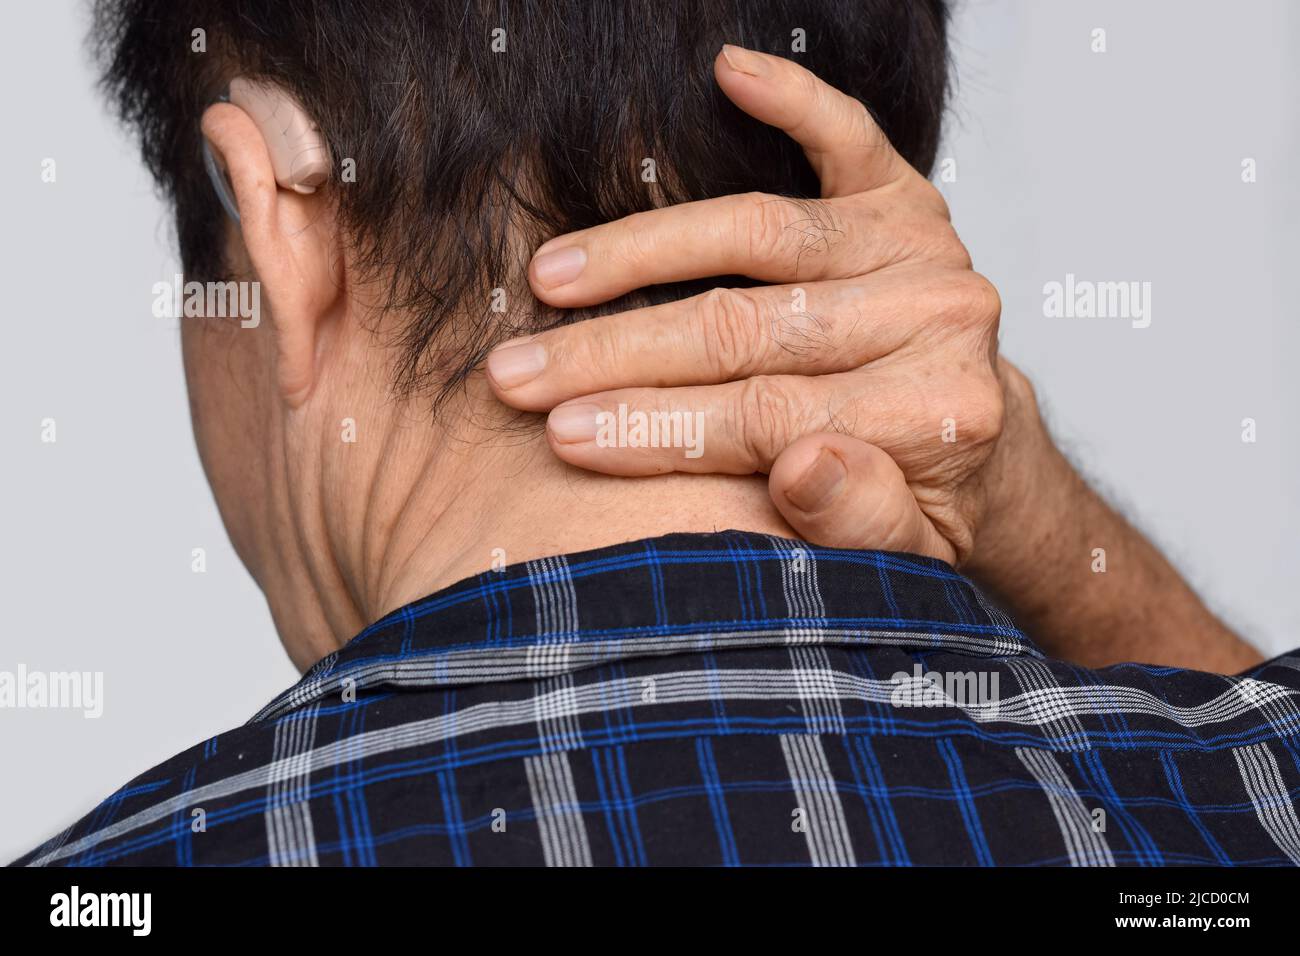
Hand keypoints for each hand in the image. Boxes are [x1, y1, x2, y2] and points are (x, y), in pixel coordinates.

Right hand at [486, 45, 1001, 563]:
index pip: (764, 418)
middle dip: (616, 353)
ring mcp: (920, 248)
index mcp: (936, 415)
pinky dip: (789, 98)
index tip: (561, 436)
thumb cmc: (921, 504)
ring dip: (641, 251)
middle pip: (745, 327)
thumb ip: (860, 520)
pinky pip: (846, 135)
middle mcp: (937, 319)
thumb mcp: (902, 555)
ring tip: (552, 276)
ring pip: (758, 235)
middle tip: (518, 373)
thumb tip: (805, 464)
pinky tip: (729, 72)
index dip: (654, 428)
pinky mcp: (908, 199)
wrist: (983, 451)